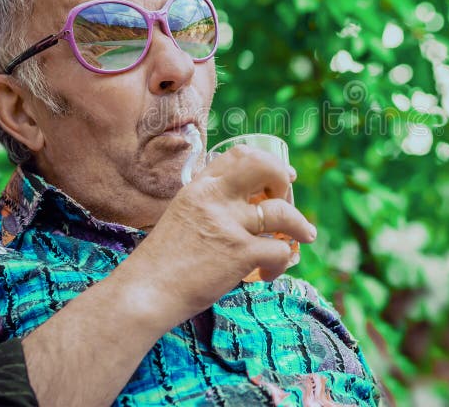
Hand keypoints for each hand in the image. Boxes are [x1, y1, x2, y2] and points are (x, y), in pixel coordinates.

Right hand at [135, 145, 315, 319]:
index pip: (239, 155)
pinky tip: (269, 273)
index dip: (268, 161)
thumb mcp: (181, 218)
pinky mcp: (240, 254)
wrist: (144, 293)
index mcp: (199, 188)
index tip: (283, 176)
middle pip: (265, 168)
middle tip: (289, 201)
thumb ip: (207, 207)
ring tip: (304, 236)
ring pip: (283, 213)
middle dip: (285, 181)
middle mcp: (215, 198)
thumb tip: (240, 210)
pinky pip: (279, 251)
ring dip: (300, 225)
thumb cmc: (159, 264)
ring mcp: (229, 224)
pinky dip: (282, 263)